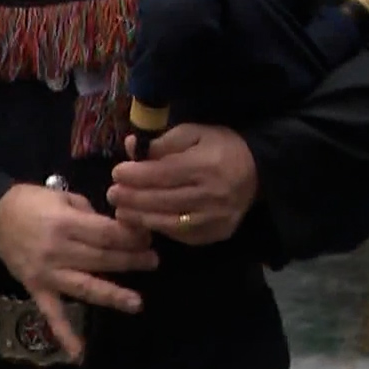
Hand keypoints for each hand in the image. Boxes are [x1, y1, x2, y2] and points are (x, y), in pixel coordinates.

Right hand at [0, 184, 157, 359]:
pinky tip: (79, 354)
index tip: (148, 238)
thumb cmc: (30, 201)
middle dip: (130, 260)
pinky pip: (52, 314)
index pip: (106, 233)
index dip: (130, 236)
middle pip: (101, 259)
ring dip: (112, 295)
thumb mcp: (63, 197)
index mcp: (66, 224)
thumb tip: (115, 230)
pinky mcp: (36, 289)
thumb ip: (89, 213)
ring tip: (136, 303)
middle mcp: (58, 251)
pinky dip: (65, 334)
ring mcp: (47, 274)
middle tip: (153, 262)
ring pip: (85, 287)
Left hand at [108, 124, 259, 246]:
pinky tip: (142, 222)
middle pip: (163, 199)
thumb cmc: (220, 147)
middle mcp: (211, 194)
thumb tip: (132, 147)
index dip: (136, 175)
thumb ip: (162, 141)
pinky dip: (159, 228)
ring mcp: (214, 218)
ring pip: (169, 221)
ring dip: (140, 218)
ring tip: (121, 211)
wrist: (257, 171)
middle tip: (111, 194)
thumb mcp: (193, 133)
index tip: (116, 173)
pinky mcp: (215, 233)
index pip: (163, 173)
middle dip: (132, 198)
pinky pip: (181, 235)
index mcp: (205, 165)